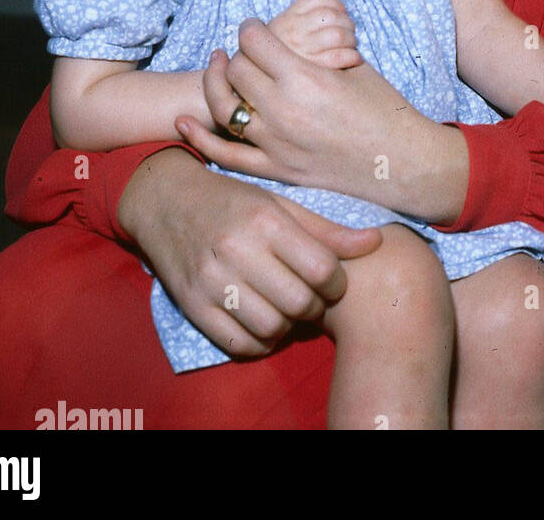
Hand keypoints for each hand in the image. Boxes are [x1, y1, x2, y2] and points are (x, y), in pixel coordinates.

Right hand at [117, 148, 380, 356]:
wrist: (167, 201)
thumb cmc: (234, 201)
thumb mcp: (280, 204)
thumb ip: (326, 229)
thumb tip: (375, 243)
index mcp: (266, 220)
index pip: (321, 268)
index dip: (338, 282)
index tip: (334, 281)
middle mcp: (237, 249)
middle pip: (299, 302)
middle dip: (315, 306)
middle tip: (312, 298)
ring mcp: (211, 280)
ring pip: (271, 327)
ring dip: (288, 326)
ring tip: (287, 309)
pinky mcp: (192, 305)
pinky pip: (238, 343)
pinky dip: (259, 342)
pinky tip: (263, 322)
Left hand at [180, 19, 466, 220]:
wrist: (399, 161)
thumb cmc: (384, 110)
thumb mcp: (355, 69)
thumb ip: (319, 52)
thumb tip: (297, 38)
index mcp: (305, 77)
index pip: (256, 42)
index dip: (252, 28)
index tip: (254, 26)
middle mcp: (283, 109)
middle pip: (237, 69)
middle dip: (238, 54)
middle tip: (246, 49)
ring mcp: (275, 142)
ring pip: (226, 106)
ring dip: (217, 84)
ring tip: (219, 69)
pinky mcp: (275, 168)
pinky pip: (227, 153)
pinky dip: (201, 136)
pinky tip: (184, 121)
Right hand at [268, 0, 362, 69]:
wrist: (260, 84)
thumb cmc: (281, 56)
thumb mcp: (281, 31)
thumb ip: (301, 18)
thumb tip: (338, 11)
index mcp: (286, 18)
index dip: (336, 4)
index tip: (342, 13)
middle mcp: (292, 31)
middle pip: (331, 16)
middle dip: (347, 22)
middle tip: (350, 32)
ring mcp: (301, 50)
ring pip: (338, 35)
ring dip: (351, 39)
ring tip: (351, 45)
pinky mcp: (311, 69)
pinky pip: (339, 56)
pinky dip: (352, 56)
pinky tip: (355, 58)